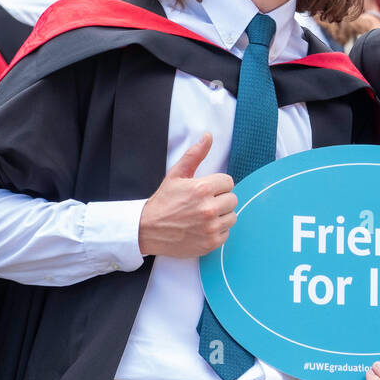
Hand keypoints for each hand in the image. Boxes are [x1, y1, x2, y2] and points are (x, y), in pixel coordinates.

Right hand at [137, 133, 235, 256]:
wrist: (147, 230)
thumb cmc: (163, 201)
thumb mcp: (176, 175)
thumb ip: (195, 155)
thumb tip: (208, 136)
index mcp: (202, 189)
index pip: (229, 182)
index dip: (217, 185)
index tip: (206, 190)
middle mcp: (208, 209)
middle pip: (233, 199)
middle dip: (220, 199)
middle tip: (203, 203)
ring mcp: (210, 227)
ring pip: (232, 216)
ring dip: (221, 215)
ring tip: (204, 215)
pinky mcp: (211, 243)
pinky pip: (227, 232)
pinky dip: (217, 230)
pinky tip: (203, 227)